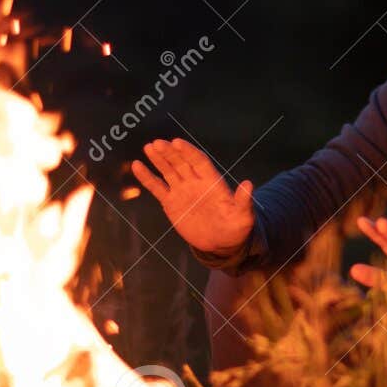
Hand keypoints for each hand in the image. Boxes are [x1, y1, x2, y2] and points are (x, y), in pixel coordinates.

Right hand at [131, 138, 254, 254]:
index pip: (199, 161)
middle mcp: (195, 182)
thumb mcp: (243, 217)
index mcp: (212, 182)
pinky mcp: (170, 202)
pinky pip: (157, 187)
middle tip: (157, 143)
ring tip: (148, 147)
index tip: (177, 142)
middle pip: (181, 162)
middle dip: (170, 152)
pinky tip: (137, 166)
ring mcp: (182, 190)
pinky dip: (147, 177)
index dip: (188, 152)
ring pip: (168, 171)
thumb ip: (244, 201)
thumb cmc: (235, 228)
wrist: (220, 243)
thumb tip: (249, 184)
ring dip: (158, 159)